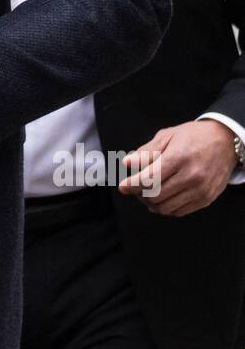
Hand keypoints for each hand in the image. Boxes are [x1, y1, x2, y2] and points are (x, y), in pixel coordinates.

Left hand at [118, 120, 236, 216]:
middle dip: (140, 194)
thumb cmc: (195, 136)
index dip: (132, 185)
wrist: (225, 141)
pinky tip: (162, 198)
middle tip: (135, 188)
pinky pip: (179, 211)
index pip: (149, 179)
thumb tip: (128, 163)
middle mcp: (191, 176)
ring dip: (151, 203)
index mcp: (179, 157)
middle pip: (156, 196)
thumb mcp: (168, 136)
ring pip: (166, 207)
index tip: (123, 187)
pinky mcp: (206, 199)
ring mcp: (200, 189)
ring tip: (147, 193)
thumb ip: (147, 152)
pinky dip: (166, 208)